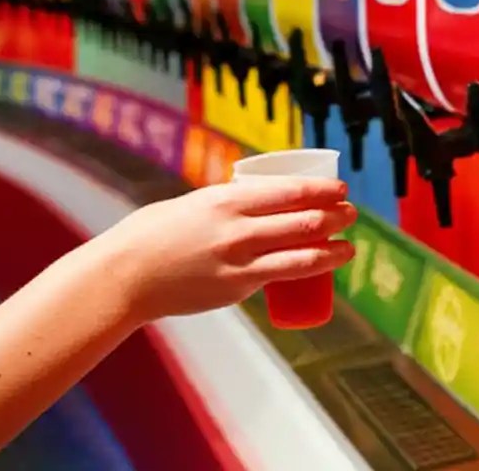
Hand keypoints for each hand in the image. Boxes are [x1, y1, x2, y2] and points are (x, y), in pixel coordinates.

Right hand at [89, 178, 357, 323]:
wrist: (127, 275)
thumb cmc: (155, 234)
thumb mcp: (194, 204)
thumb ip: (226, 205)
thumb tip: (255, 203)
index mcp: (227, 200)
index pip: (291, 191)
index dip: (323, 190)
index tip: (341, 188)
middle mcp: (238, 229)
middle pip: (305, 221)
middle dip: (337, 216)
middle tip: (351, 214)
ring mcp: (240, 262)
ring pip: (302, 255)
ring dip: (334, 249)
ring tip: (349, 247)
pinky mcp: (237, 289)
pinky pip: (282, 277)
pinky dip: (309, 270)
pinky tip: (324, 267)